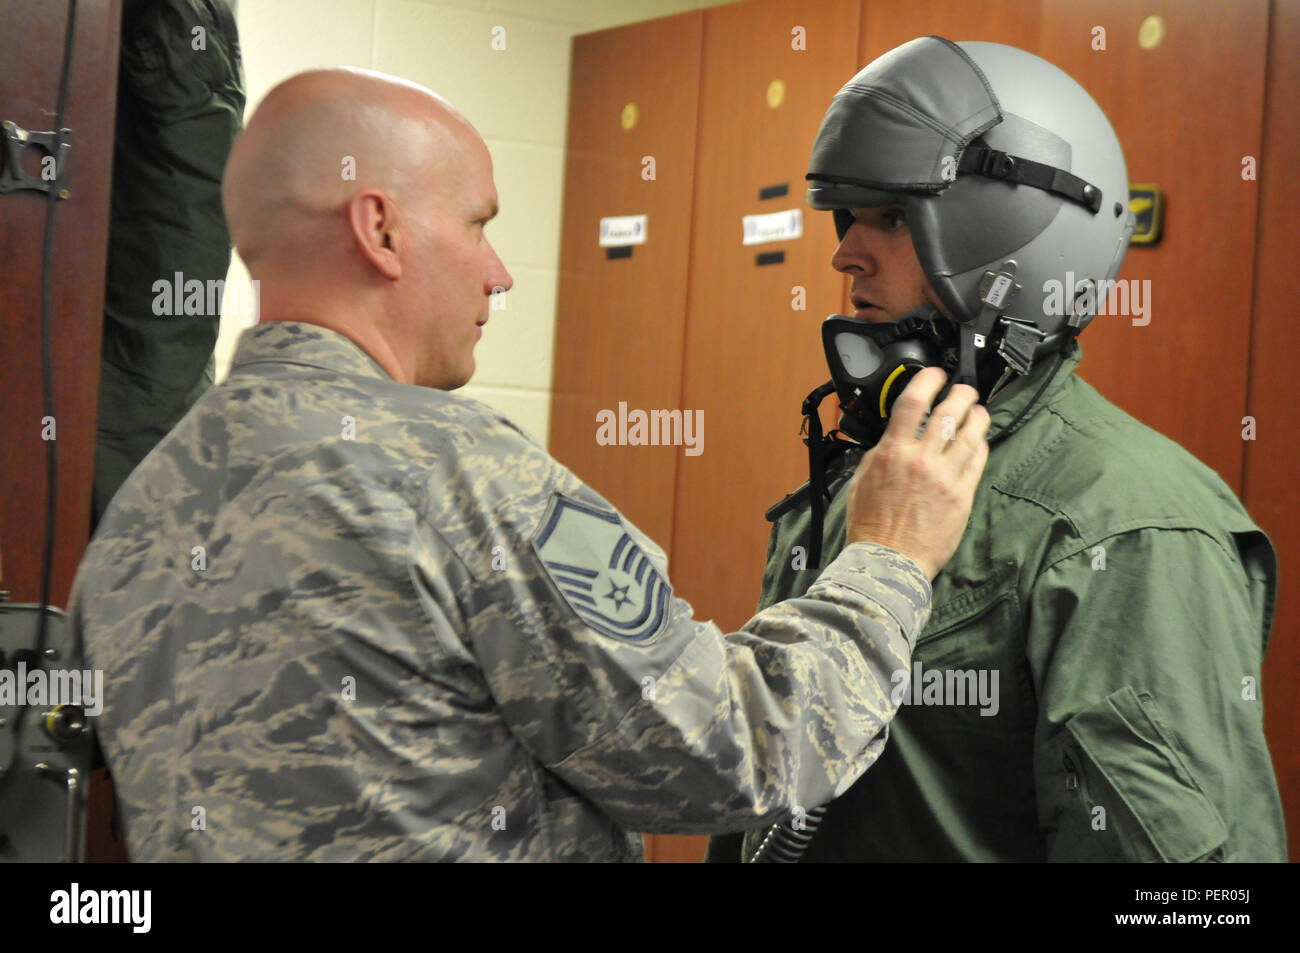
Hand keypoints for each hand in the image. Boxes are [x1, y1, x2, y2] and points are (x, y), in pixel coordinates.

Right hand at [843, 367, 989, 578]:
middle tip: (964, 390)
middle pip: (950, 412)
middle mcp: (922, 460)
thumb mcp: (862, 481)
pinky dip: (980, 445)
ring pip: (971, 433)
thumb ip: (879, 454)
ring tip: (978, 411)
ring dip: (977, 416)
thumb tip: (892, 437)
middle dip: (961, 393)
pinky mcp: (962, 495)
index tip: (934, 375)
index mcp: (892, 453)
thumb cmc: (871, 527)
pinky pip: (978, 461)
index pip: (913, 402)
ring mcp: (945, 477)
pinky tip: (979, 440)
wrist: (889, 561)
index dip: (927, 381)